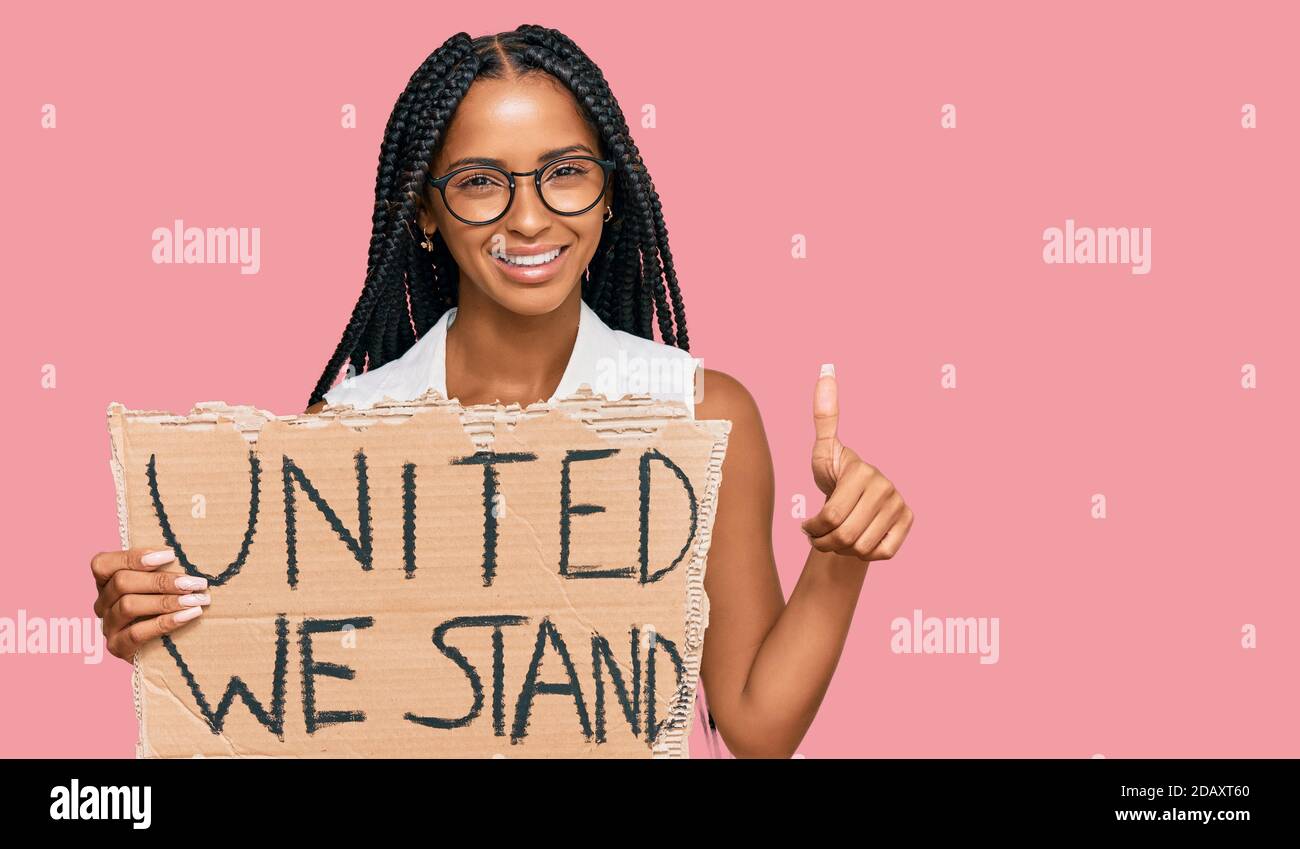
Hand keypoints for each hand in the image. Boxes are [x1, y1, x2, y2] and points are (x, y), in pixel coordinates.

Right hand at [91, 547, 210, 662]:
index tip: (171, 555)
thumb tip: (183, 552)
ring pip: (128, 606)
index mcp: (106, 581)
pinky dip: (166, 622)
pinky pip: (137, 633)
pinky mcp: (117, 647)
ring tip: (196, 599)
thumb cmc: (168, 603)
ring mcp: (107, 626)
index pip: (103, 564)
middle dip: (162, 581)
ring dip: (166, 601)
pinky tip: (189, 615)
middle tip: (195, 583)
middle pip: (122, 583)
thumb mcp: (161, 583)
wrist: (169, 646)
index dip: (134, 557)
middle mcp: (102, 603)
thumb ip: (163, 568)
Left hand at [801, 364, 914, 560]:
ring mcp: (900, 505)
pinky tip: (858, 540)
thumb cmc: (835, 476)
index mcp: (863, 471)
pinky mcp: (908, 523)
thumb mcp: (823, 451)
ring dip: (842, 551)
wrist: (857, 500)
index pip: (830, 518)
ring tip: (835, 538)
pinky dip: (864, 554)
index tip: (807, 524)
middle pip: (844, 536)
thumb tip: (826, 368)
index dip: (813, 528)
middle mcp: (887, 486)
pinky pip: (881, 553)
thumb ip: (824, 416)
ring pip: (861, 549)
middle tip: (818, 536)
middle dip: (824, 542)